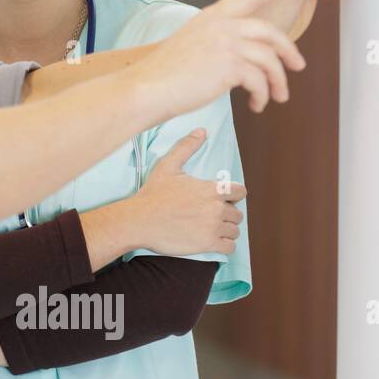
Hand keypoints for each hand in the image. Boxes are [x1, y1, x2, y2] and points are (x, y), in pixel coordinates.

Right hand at [124, 130, 244, 255]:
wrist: (138, 220)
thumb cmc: (152, 194)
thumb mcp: (168, 166)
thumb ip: (187, 147)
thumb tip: (202, 131)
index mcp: (212, 189)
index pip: (240, 192)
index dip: (232, 196)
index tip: (220, 200)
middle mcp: (216, 207)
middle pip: (238, 214)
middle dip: (227, 215)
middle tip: (210, 217)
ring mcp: (213, 227)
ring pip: (235, 231)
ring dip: (225, 231)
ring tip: (210, 229)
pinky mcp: (208, 244)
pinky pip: (229, 247)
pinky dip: (224, 245)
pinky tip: (212, 241)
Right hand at [133, 0, 306, 117]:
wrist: (147, 89)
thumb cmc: (164, 75)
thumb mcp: (192, 46)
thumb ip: (218, 42)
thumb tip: (243, 58)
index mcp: (210, 17)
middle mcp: (220, 25)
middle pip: (269, 31)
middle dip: (289, 50)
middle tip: (297, 65)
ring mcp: (225, 43)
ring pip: (269, 59)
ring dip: (278, 81)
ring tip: (277, 96)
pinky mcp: (229, 65)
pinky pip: (259, 81)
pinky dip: (262, 95)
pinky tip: (256, 104)